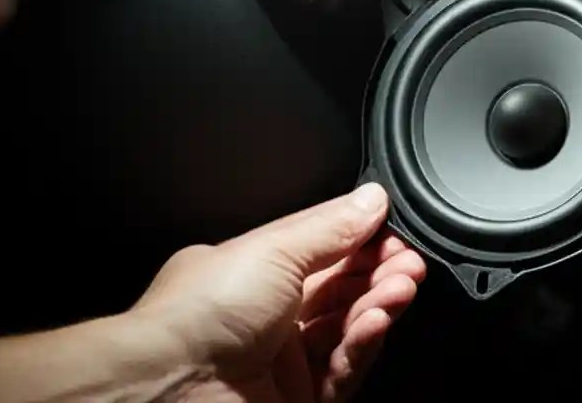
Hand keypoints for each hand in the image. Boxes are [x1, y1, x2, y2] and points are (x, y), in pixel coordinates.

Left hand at [129, 183, 426, 401]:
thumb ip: (330, 227)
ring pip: (348, 331)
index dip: (362, 243)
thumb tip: (371, 199)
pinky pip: (344, 371)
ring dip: (379, 306)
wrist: (173, 385)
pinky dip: (364, 344)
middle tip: (408, 261)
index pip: (324, 254)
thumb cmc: (198, 313)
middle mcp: (268, 318)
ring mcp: (284, 363)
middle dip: (379, 273)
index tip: (395, 232)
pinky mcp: (300, 400)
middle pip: (342, 292)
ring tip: (401, 286)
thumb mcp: (273, 249)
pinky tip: (377, 321)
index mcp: (253, 274)